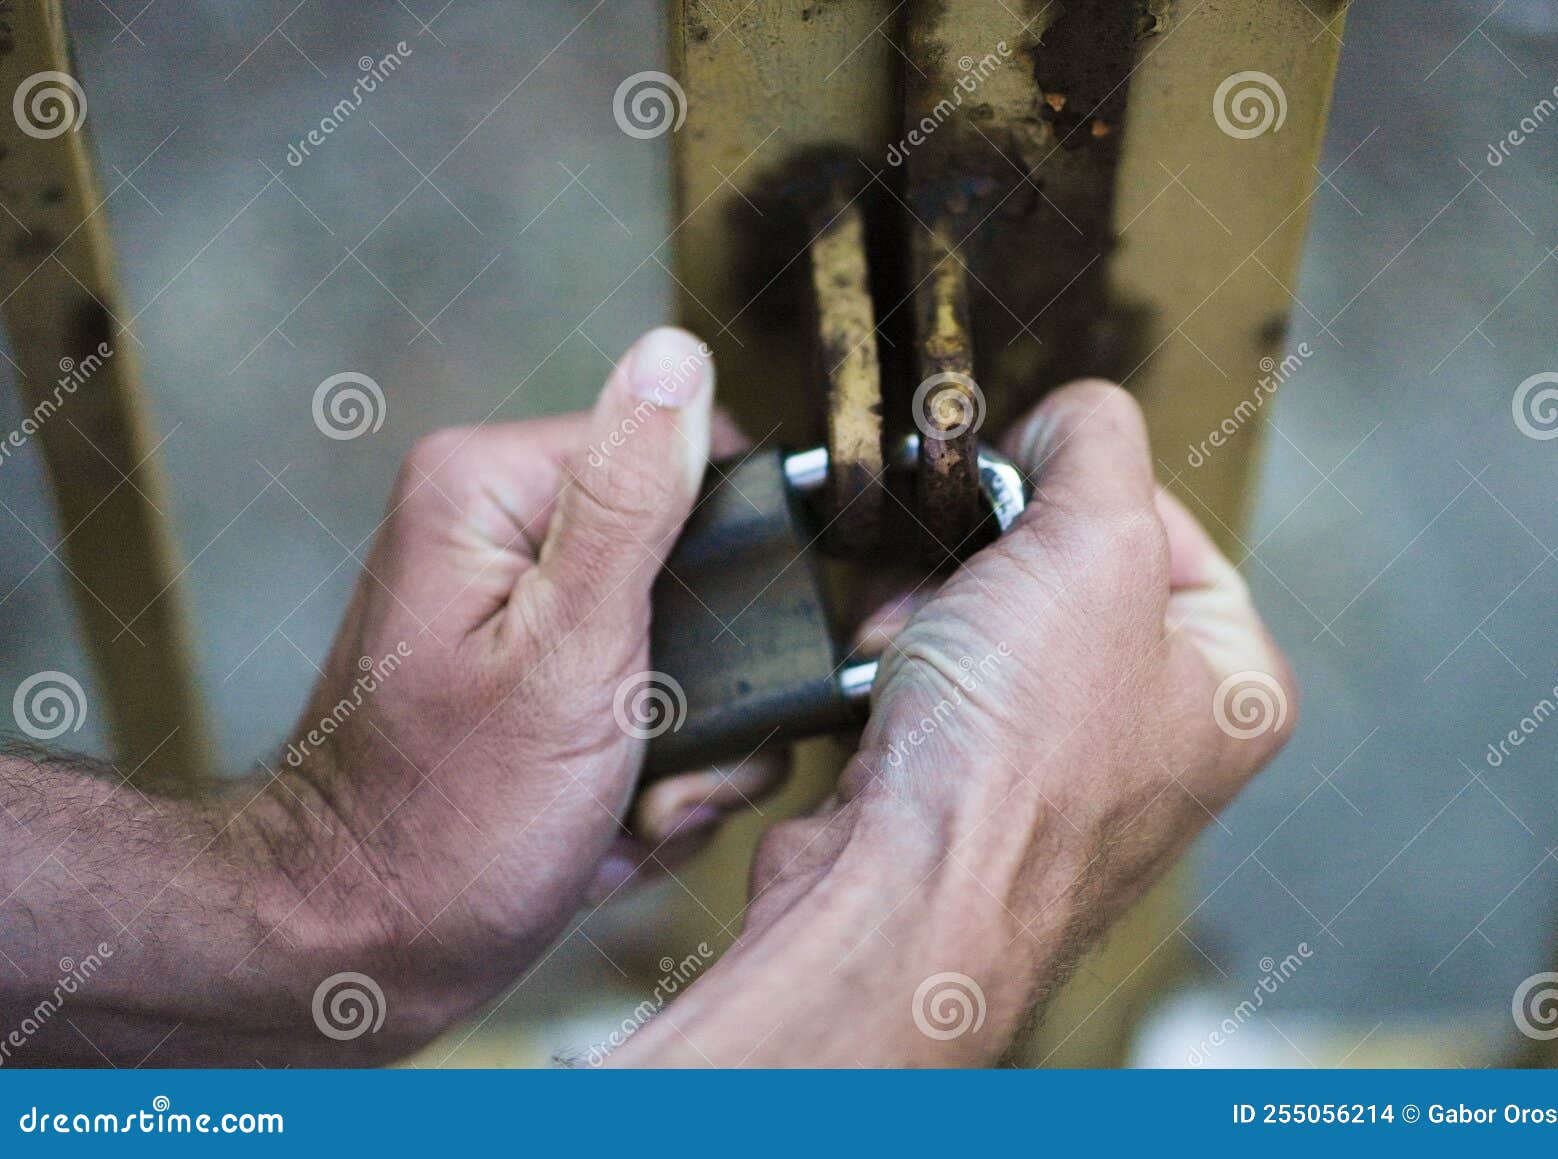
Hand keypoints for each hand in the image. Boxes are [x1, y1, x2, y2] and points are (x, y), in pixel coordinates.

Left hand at [256, 327, 780, 1048]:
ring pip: (679, 640)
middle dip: (706, 680)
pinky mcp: (530, 672)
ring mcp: (516, 607)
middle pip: (689, 556)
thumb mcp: (570, 653)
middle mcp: (499, 530)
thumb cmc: (449, 820)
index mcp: (492, 489)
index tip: (707, 665)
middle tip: (659, 764)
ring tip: (632, 802)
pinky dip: (648, 767)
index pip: (679, 453)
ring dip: (685, 740)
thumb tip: (676, 354)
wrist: (363, 945)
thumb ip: (632, 500)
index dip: (729, 560)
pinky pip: (640, 692)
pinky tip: (612, 818)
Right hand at [615, 380, 1294, 1066]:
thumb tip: (1069, 421)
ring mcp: (1070, 770)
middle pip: (1071, 567)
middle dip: (992, 554)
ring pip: (997, 620)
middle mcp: (1163, 734)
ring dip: (939, 605)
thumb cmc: (1016, 758)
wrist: (900, 895)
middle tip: (963, 562)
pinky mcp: (979, 790)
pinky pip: (946, 681)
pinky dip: (906, 662)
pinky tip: (885, 677)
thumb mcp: (1090, 541)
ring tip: (915, 631)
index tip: (1019, 480)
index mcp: (1233, 682)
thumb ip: (1096, 441)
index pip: (1164, 520)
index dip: (1080, 484)